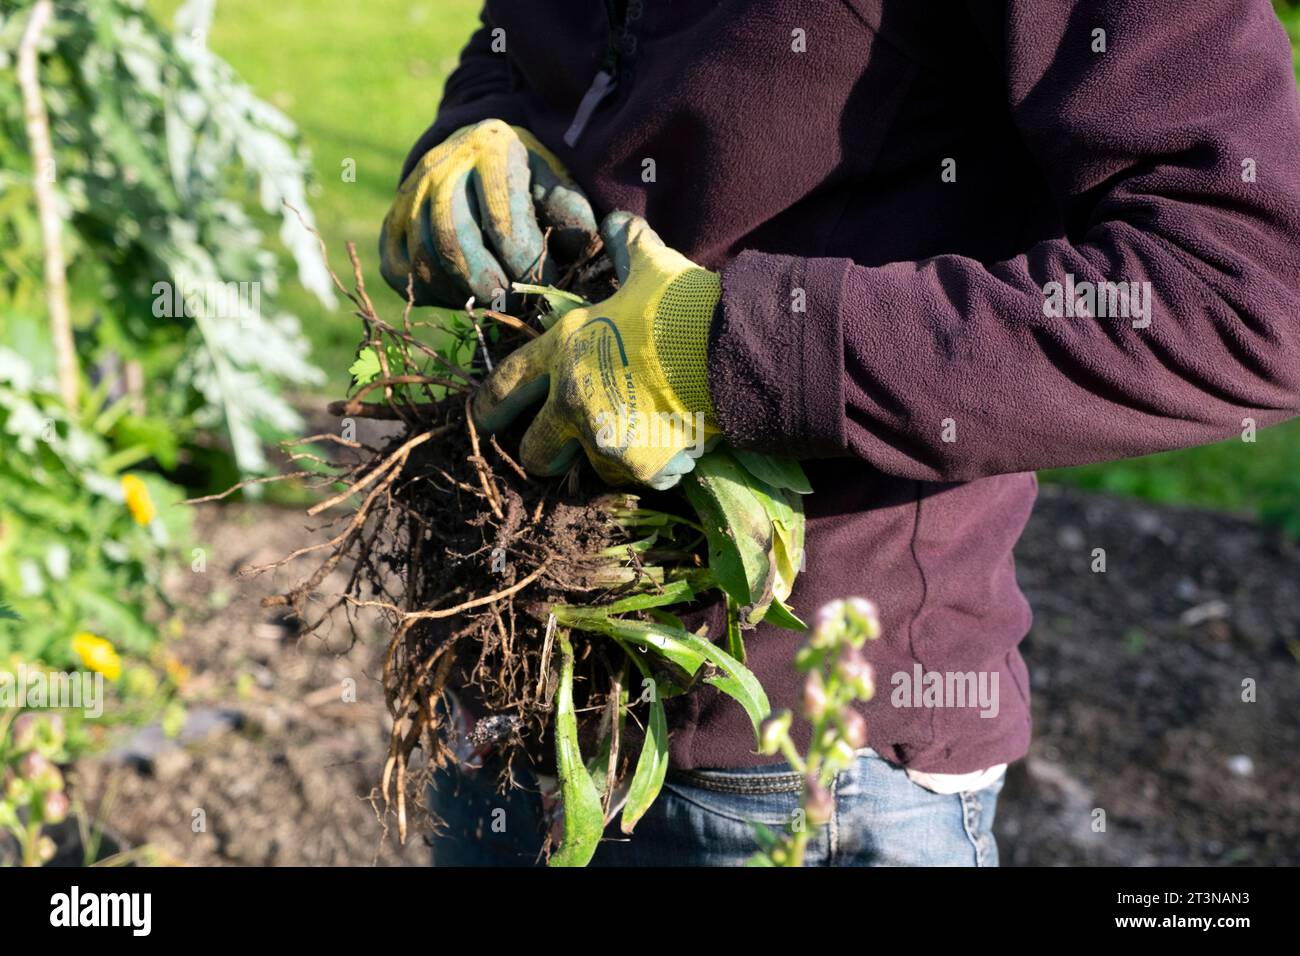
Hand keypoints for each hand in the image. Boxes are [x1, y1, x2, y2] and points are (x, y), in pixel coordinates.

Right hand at [379, 120, 596, 306]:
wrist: (472, 150)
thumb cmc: (523, 174)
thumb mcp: (552, 179)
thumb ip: (568, 209)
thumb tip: (584, 248)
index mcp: (490, 149)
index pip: (502, 220)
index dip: (528, 264)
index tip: (550, 285)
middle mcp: (440, 167)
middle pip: (454, 241)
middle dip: (490, 285)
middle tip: (516, 305)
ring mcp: (409, 194)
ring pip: (425, 259)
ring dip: (462, 293)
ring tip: (494, 302)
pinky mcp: (392, 222)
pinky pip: (400, 271)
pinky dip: (431, 293)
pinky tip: (462, 295)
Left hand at [472, 212, 720, 489]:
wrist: (730, 349)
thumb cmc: (686, 304)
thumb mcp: (653, 268)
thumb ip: (629, 247)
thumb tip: (618, 220)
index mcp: (564, 348)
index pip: (505, 385)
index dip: (488, 407)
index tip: (483, 420)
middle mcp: (571, 396)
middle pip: (534, 450)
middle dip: (546, 452)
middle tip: (566, 448)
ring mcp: (601, 436)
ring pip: (590, 469)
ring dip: (608, 459)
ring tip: (637, 439)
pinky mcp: (636, 465)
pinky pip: (635, 479)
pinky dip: (649, 469)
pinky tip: (670, 449)